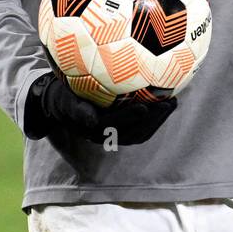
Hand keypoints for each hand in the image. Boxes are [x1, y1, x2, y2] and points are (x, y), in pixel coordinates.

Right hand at [23, 72, 176, 145]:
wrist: (59, 103)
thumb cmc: (63, 95)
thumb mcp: (64, 100)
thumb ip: (77, 108)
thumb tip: (90, 118)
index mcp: (92, 130)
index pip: (114, 126)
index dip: (130, 118)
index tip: (145, 106)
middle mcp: (105, 136)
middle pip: (133, 133)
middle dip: (153, 119)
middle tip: (169, 102)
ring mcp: (114, 134)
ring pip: (140, 133)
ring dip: (158, 120)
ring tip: (173, 102)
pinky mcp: (121, 129)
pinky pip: (141, 128)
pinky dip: (155, 118)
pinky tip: (166, 101)